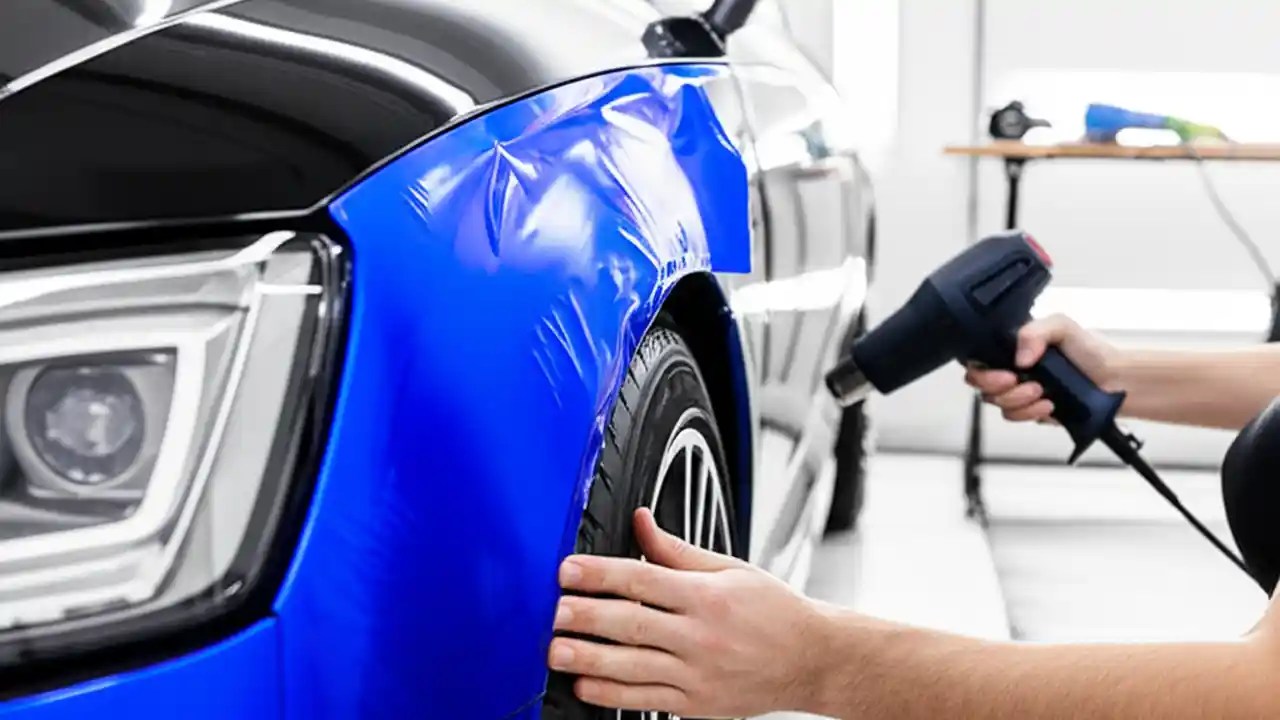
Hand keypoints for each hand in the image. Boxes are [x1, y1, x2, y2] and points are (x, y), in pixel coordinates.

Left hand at [549, 508, 828, 717]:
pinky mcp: (696, 704)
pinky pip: (645, 701)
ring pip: (632, 666)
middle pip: (632, 622)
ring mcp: (697, 674)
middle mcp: (701, 636)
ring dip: (589, 658)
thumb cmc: (774, 611)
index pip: (643, 578)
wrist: (812, 661)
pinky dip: (611, 694)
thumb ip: (678, 549)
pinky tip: (585, 684)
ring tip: (555, 650)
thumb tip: (641, 521)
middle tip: (553, 611)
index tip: (568, 570)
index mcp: (707, 595)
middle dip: (587, 616)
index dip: (600, 573)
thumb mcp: (731, 569)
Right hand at [965, 313, 1118, 422]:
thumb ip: (1033, 332)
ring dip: (1018, 400)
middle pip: (981, 386)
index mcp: (1013, 348)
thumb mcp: (1061, 327)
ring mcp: (1021, 392)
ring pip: (998, 404)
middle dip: (997, 387)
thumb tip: (1018, 359)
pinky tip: (1049, 405)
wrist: (1116, 381)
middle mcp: (1012, 370)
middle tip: (1018, 382)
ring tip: (1042, 393)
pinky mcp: (1032, 411)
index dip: (981, 370)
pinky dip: (1030, 412)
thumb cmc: (1091, 351)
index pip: (978, 360)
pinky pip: (1016, 417)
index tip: (1004, 373)